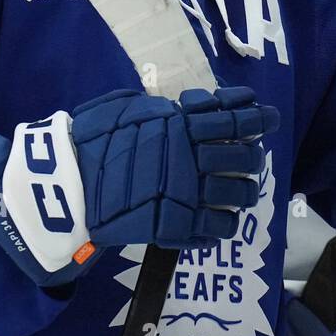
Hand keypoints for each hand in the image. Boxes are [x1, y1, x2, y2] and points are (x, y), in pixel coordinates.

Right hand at [0, 87, 279, 286]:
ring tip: (236, 192)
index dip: (257, 117)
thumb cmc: (92, 139)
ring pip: (240, 194)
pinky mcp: (178, 226)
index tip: (269, 117)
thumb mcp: (127, 108)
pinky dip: (223, 224)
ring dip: (243, 191)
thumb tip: (184, 107)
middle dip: (251, 156)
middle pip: (246, 157)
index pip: (234, 118)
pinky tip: (218, 220)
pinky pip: (219, 228)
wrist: (67, 184)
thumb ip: (161, 109)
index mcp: (182, 125)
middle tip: (246, 157)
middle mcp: (193, 158)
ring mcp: (189, 194)